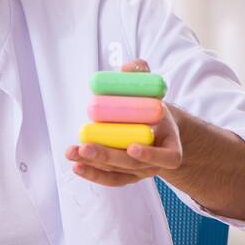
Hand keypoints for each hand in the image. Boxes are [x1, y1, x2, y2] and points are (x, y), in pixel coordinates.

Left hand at [65, 58, 182, 187]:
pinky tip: (75, 163)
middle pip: (132, 165)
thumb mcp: (153, 92)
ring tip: (72, 152)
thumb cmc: (153, 110)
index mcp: (171, 145)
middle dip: (108, 156)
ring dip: (92, 163)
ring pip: (116, 172)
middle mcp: (155, 164)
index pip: (168, 158)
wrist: (157, 131)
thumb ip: (143, 77)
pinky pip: (109, 178)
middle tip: (87, 147)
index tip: (133, 146)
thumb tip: (130, 66)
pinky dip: (91, 173)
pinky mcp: (124, 176)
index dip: (151, 154)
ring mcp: (139, 173)